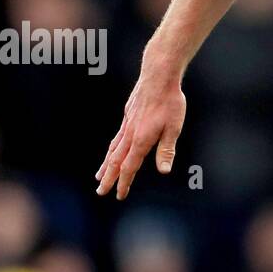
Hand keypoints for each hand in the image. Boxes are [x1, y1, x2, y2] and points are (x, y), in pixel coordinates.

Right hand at [95, 66, 185, 200]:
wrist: (158, 76)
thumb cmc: (170, 102)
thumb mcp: (174, 127)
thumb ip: (166, 150)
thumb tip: (163, 171)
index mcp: (141, 139)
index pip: (130, 166)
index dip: (124, 182)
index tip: (118, 195)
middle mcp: (130, 134)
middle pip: (116, 161)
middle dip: (108, 178)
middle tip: (100, 191)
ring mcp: (127, 124)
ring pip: (113, 149)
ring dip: (106, 165)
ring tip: (99, 175)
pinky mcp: (128, 116)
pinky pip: (116, 137)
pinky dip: (111, 149)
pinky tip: (112, 151)